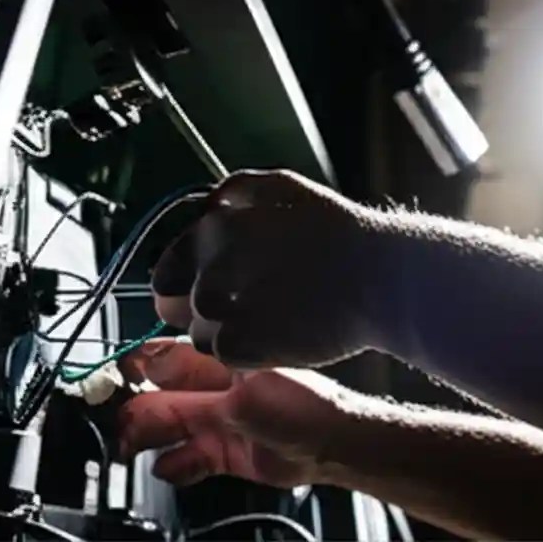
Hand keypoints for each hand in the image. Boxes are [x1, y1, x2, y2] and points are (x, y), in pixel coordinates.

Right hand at [116, 339, 350, 487]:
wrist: (332, 446)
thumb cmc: (303, 407)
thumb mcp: (242, 397)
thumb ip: (193, 392)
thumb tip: (151, 372)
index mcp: (220, 356)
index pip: (167, 354)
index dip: (138, 364)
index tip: (116, 376)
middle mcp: (214, 385)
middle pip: (159, 392)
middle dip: (135, 405)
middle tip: (116, 420)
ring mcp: (216, 418)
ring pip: (167, 425)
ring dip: (146, 436)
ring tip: (129, 447)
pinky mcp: (221, 450)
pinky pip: (186, 457)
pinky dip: (173, 464)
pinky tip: (167, 466)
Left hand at [152, 169, 393, 368]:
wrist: (376, 278)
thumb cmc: (337, 231)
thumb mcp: (285, 188)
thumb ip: (237, 190)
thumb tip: (209, 203)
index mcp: (214, 229)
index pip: (166, 269)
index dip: (180, 281)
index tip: (202, 287)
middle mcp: (209, 269)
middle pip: (175, 305)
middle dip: (200, 307)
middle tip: (240, 305)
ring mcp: (223, 311)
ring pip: (199, 334)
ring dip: (223, 331)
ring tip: (266, 318)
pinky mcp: (243, 347)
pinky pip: (225, 355)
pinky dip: (243, 350)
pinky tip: (275, 334)